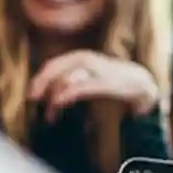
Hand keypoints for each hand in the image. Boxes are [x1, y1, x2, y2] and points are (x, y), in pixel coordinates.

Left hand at [29, 50, 159, 123]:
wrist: (141, 82)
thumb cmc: (113, 80)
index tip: (32, 94)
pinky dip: (63, 98)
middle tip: (33, 100)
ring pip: (64, 80)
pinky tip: (58, 106)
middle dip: (40, 84)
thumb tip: (51, 90)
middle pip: (54, 69)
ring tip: (50, 116)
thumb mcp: (91, 75)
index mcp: (81, 56)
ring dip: (53, 99)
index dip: (40, 78)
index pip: (53, 64)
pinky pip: (76, 88)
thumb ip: (74, 78)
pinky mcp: (101, 82)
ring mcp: (93, 70)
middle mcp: (85, 59)